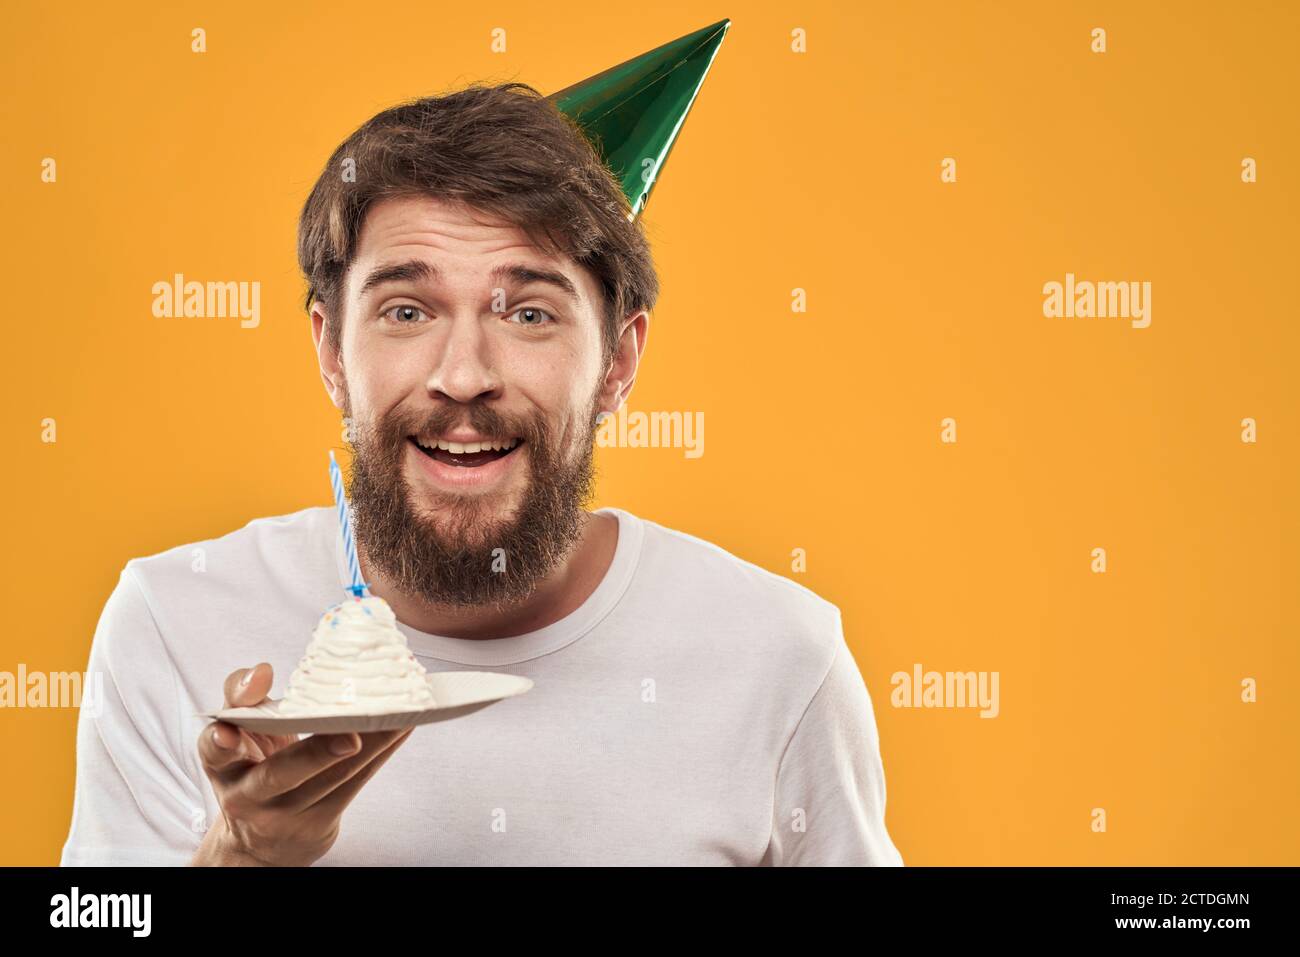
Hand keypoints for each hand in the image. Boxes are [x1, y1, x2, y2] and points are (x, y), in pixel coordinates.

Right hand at [191, 662, 412, 865]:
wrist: (261, 839)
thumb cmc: (251, 766)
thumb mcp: (237, 732)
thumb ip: (241, 695)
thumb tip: (262, 671)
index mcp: (223, 766)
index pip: (215, 752)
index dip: (220, 741)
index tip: (227, 730)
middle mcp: (249, 796)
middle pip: (280, 775)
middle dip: (315, 754)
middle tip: (349, 736)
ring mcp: (287, 814)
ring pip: (333, 779)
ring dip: (371, 745)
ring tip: (398, 716)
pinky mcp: (320, 822)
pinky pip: (356, 784)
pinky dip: (382, 753)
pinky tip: (404, 727)